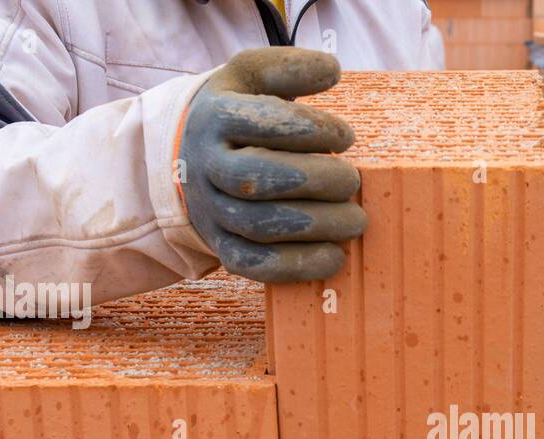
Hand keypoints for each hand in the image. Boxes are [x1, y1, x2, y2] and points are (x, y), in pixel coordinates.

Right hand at [178, 48, 365, 282]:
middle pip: (257, 179)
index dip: (310, 130)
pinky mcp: (221, 247)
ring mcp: (211, 210)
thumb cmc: (238, 112)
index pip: (261, 123)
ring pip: (259, 225)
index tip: (346, 137)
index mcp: (215, 117)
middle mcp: (206, 165)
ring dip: (315, 226)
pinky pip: (254, 264)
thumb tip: (332, 70)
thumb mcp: (251, 77)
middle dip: (315, 181)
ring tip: (356, 220)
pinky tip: (334, 258)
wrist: (187, 156)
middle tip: (353, 180)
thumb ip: (289, 69)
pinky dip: (296, 265)